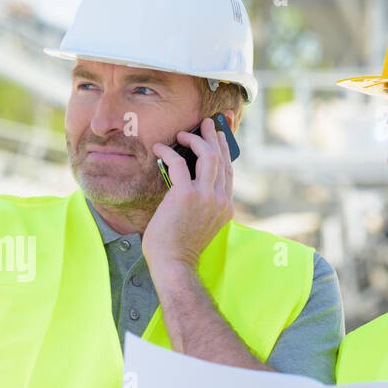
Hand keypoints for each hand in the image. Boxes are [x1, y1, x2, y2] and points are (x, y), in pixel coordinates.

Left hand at [142, 109, 234, 270]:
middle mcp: (220, 199)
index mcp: (225, 207)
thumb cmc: (180, 246)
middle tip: (205, 124)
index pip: (228, 171)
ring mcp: (205, 197)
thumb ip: (201, 203)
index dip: (224, 150)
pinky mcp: (186, 195)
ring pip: (207, 156)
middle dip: (213, 137)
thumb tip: (188, 179)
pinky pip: (179, 164)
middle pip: (221, 159)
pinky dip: (168, 152)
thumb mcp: (199, 222)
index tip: (219, 136)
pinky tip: (159, 148)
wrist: (173, 264)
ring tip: (182, 133)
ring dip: (194, 140)